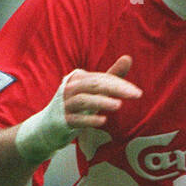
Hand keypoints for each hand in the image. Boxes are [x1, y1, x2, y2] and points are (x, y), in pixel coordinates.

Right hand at [15, 56, 141, 164]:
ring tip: (118, 105)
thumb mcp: (93, 92)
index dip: (120, 83)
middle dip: (115, 89)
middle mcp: (69, 88)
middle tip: (136, 95)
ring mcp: (64, 104)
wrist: (48, 128)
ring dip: (101, 102)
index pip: (101, 78)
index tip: (137, 92)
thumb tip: (128, 58)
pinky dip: (89, 120)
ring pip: (83, 100)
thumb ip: (111, 77)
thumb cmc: (75, 107)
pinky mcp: (62, 121)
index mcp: (78, 78)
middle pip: (93, 85)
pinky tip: (102, 121)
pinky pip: (75, 119)